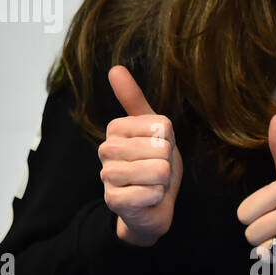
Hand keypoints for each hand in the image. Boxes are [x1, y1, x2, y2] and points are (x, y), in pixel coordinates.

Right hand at [99, 65, 183, 245]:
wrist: (152, 206)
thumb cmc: (154, 163)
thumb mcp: (153, 129)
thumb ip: (134, 100)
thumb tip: (114, 68)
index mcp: (116, 129)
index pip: (161, 127)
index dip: (169, 141)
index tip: (158, 150)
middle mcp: (106, 149)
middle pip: (161, 149)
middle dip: (167, 162)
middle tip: (156, 170)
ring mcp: (107, 176)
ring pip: (157, 170)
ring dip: (164, 181)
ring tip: (153, 184)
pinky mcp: (113, 200)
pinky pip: (151, 193)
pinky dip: (158, 197)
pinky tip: (149, 198)